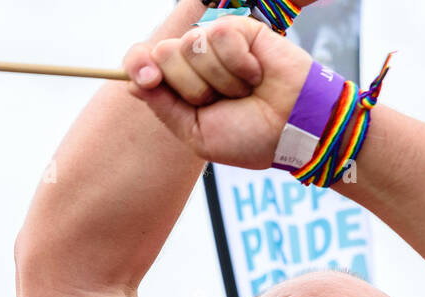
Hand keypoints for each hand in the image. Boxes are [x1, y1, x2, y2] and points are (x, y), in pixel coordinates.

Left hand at [125, 16, 313, 168]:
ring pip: (190, 46)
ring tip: (244, 91)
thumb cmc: (250, 138)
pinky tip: (255, 75)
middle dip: (191, 86)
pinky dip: (239, 64)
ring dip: (220, 80)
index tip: (148, 80)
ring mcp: (215, 44)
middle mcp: (194, 62)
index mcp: (179, 86)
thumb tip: (132, 82)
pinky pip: (219, 36)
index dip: (138, 66)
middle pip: (163, 54)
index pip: (142, 61)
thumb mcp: (197, 134)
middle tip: (221, 102)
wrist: (293, 130)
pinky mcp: (239, 30)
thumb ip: (164, 106)